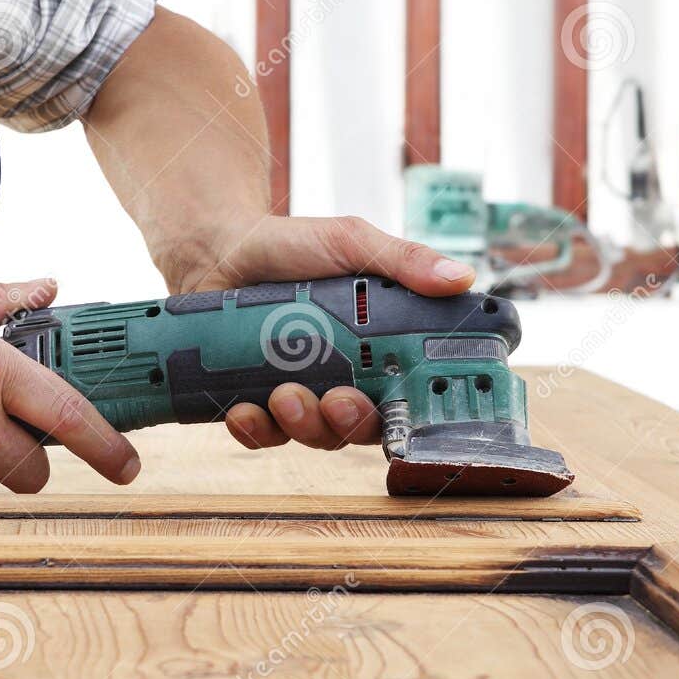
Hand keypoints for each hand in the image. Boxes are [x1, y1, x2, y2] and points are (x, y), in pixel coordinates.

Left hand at [165, 214, 476, 452]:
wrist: (218, 247)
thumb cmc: (290, 246)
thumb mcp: (351, 244)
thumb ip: (404, 262)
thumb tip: (461, 277)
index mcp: (373, 349)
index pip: (402, 396)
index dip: (407, 412)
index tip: (402, 407)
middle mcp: (338, 378)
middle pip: (358, 427)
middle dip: (350, 422)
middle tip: (337, 400)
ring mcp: (294, 393)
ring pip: (310, 435)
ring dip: (302, 424)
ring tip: (285, 395)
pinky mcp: (251, 402)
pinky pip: (259, 434)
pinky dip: (254, 428)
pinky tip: (245, 410)